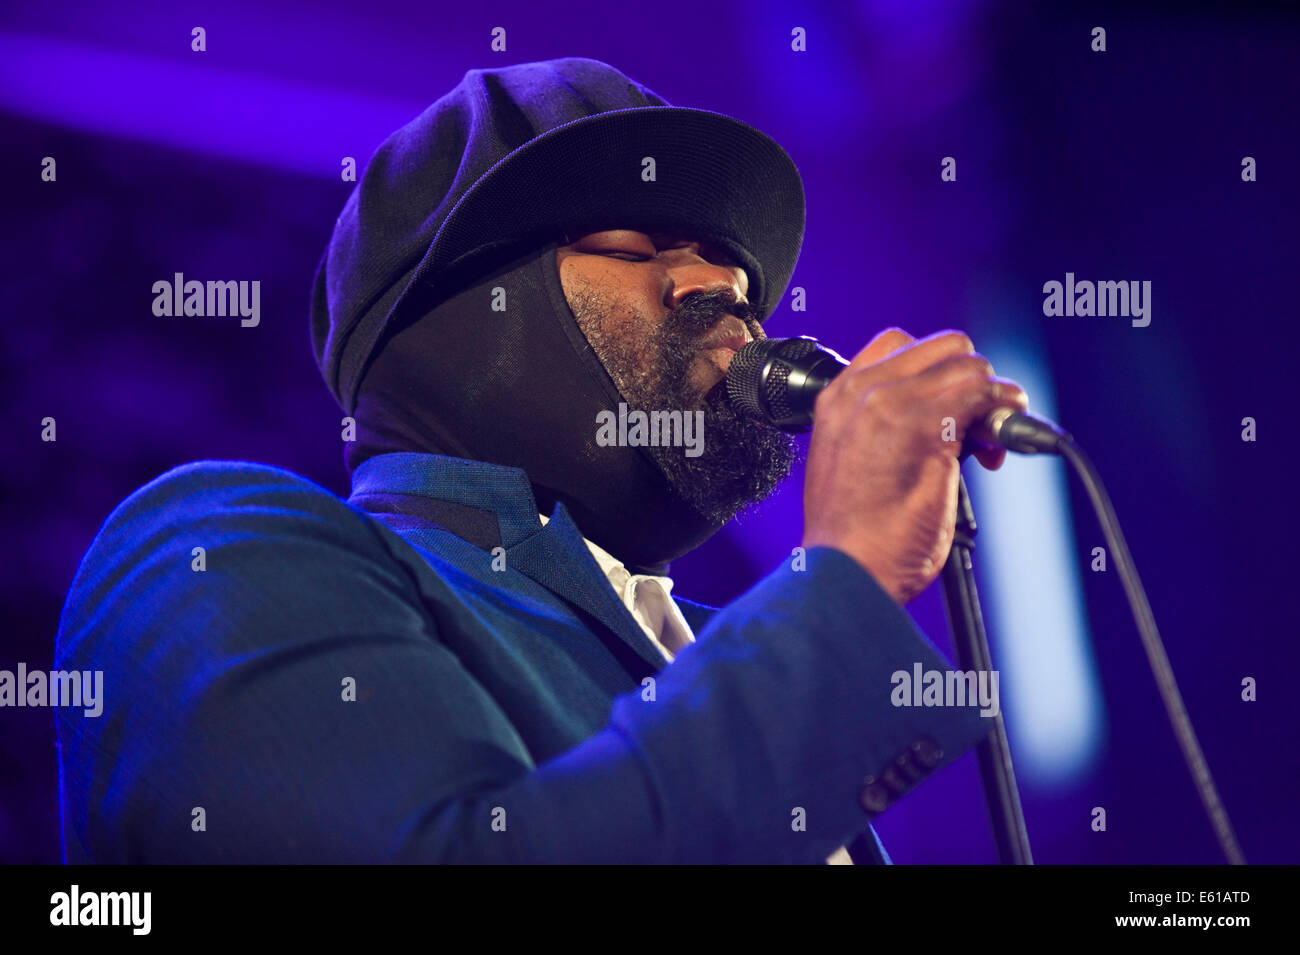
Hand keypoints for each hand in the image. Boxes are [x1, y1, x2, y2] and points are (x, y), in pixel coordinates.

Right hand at [801, 327, 1028, 603]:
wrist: (846, 571)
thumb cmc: (852, 537)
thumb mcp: (853, 462)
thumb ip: (884, 428)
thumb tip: (942, 419)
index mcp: (837, 397)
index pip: (900, 344)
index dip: (937, 370)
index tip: (950, 406)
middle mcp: (861, 390)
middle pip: (943, 347)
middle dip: (971, 378)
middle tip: (977, 425)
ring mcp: (892, 404)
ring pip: (969, 365)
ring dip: (993, 397)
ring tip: (991, 442)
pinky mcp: (925, 426)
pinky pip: (983, 393)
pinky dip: (1005, 409)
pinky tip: (1005, 440)